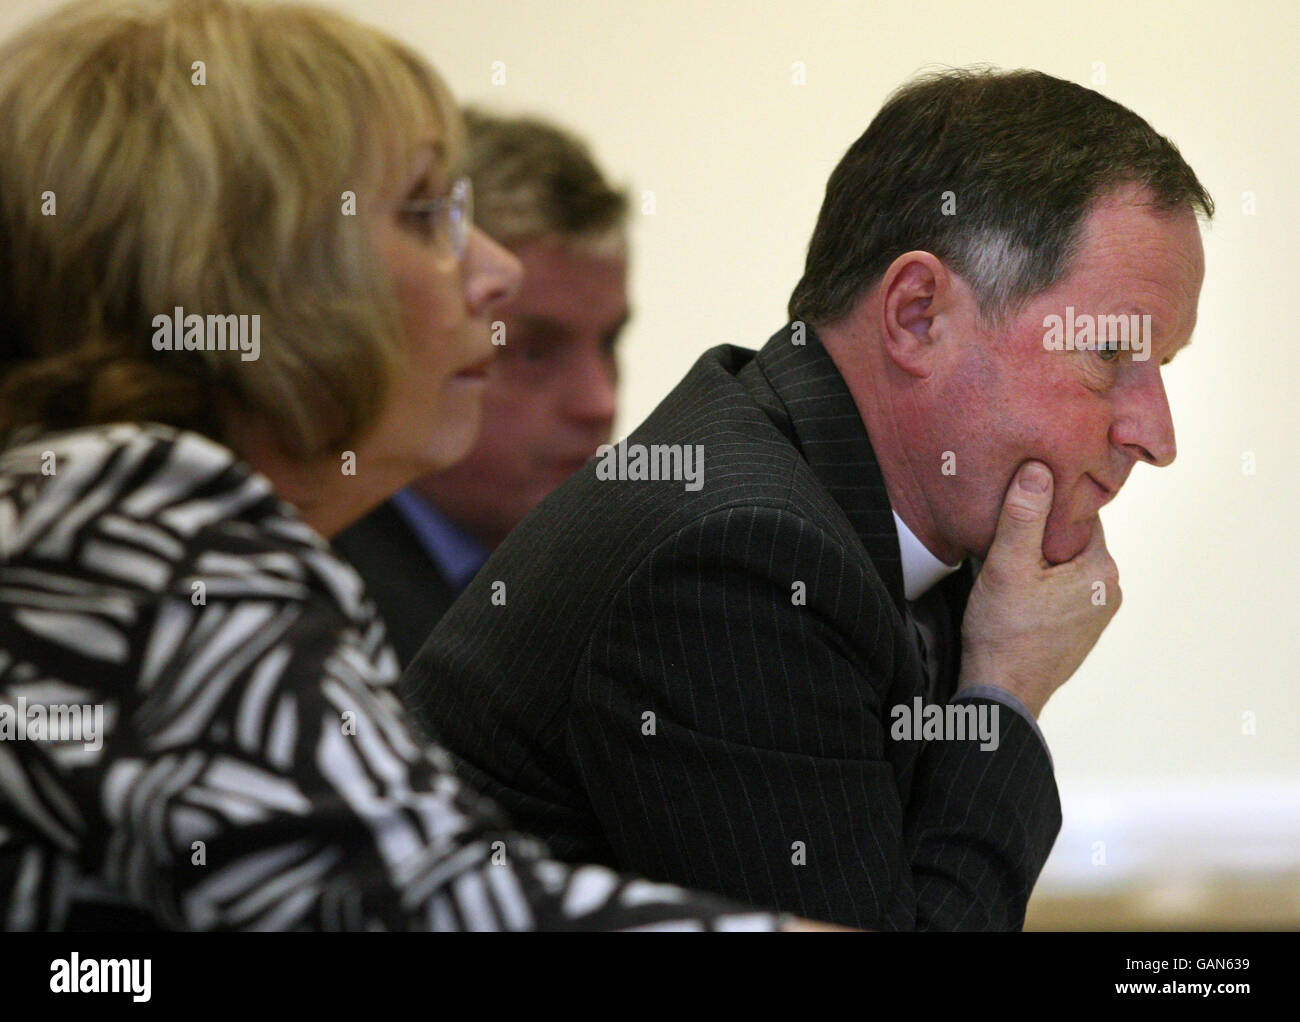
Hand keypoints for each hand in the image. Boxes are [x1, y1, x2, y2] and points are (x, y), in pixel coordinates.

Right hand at [957, 460, 1120, 717]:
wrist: (1003, 695)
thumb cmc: (1005, 633)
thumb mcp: (1007, 565)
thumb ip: (1023, 516)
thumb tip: (1039, 468)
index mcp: (1101, 570)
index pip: (1079, 515)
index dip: (1047, 505)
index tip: (1019, 501)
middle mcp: (1109, 591)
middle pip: (1073, 540)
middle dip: (1042, 534)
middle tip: (1005, 532)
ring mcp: (1096, 614)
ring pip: (1066, 567)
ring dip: (1041, 561)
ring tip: (1008, 564)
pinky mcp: (1079, 632)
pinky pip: (1063, 592)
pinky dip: (1042, 586)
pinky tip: (1016, 593)